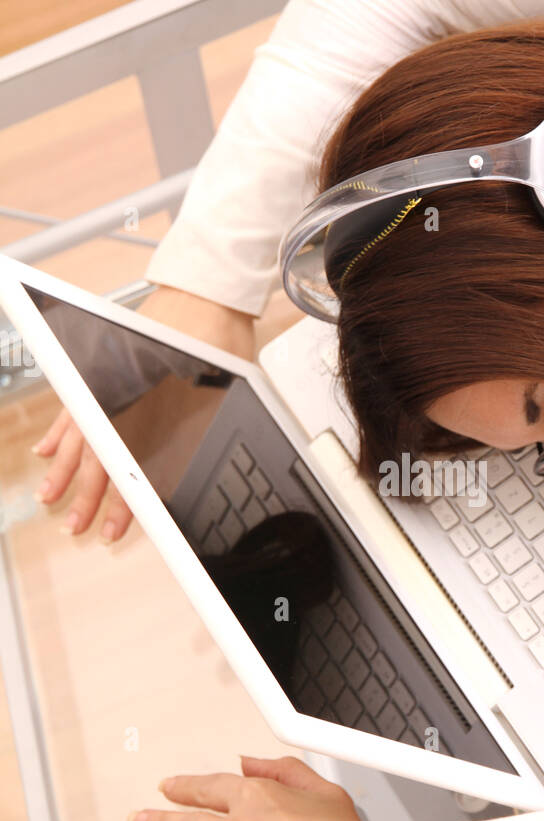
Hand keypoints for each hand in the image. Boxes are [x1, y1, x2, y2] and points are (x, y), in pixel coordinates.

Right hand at [31, 284, 255, 542]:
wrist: (205, 293)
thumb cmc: (214, 337)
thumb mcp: (219, 391)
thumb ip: (201, 428)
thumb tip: (197, 464)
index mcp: (145, 408)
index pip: (126, 466)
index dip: (120, 502)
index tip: (114, 528)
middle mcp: (118, 398)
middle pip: (96, 457)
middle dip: (86, 497)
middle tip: (77, 526)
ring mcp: (105, 384)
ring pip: (79, 436)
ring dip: (64, 470)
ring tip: (50, 497)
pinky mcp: (101, 370)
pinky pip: (72, 406)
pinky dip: (59, 430)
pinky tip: (48, 451)